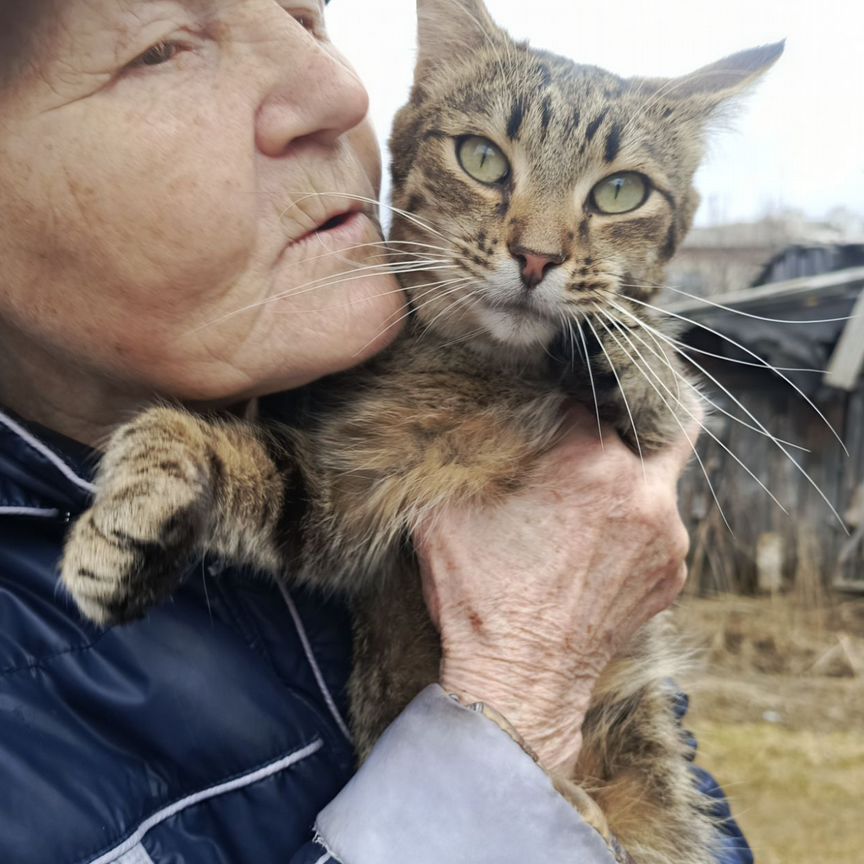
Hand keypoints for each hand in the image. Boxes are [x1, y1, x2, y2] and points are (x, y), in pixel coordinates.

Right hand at [415, 406, 694, 775]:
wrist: (518, 684)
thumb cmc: (480, 595)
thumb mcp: (447, 512)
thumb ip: (462, 453)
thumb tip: (463, 417)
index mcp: (590, 462)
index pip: (591, 397)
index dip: (567, 397)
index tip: (554, 406)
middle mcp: (644, 492)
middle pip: (659, 423)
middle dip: (630, 419)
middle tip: (599, 427)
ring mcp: (668, 538)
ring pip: (661, 478)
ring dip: (631, 477)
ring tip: (590, 499)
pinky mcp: (674, 575)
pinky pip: (664, 528)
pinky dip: (637, 524)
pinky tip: (598, 544)